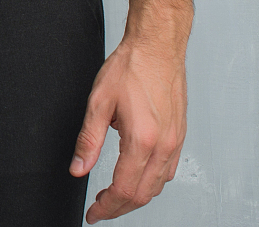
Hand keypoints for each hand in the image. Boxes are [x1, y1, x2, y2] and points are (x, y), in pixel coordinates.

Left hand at [71, 35, 187, 220]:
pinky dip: (151, 182)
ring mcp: (176, 142)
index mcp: (143, 140)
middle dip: (119, 207)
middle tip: (99, 209)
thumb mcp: (98, 103)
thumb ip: (89, 140)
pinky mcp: (180, 136)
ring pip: (157, 186)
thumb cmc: (130, 68)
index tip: (93, 214)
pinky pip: (168, 171)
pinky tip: (137, 177)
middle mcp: (164, 146)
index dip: (106, 207)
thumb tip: (78, 169)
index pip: (124, 189)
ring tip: (113, 196)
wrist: (158, 48)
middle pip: (143, 194)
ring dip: (136, 197)